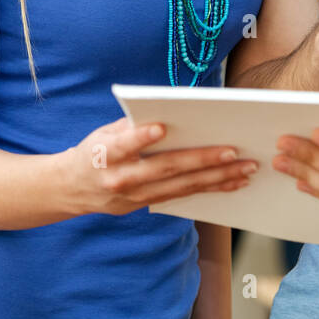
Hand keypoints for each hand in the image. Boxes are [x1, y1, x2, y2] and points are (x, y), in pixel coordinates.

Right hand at [59, 117, 257, 216]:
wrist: (73, 188)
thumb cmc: (93, 151)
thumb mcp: (102, 133)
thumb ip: (131, 126)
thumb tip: (169, 113)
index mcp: (105, 154)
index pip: (124, 145)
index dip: (141, 137)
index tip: (161, 128)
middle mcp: (121, 178)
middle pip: (165, 168)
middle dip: (202, 160)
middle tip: (233, 152)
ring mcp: (135, 196)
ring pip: (182, 186)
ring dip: (217, 178)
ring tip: (245, 169)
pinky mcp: (146, 204)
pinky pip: (183, 196)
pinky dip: (210, 189)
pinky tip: (232, 182)